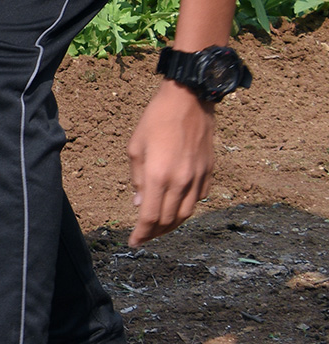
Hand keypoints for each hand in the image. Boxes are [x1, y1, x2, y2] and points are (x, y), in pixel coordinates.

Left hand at [127, 80, 215, 244]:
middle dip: (154, 233)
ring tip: (158, 227)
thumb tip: (138, 204)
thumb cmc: (156, 120)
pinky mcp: (209, 171)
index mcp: (158, 176)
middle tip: (144, 236)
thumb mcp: (135, 148)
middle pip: (169, 220)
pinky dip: (186, 207)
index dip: (142, 234)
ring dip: (171, 225)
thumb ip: (137, 179)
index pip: (150, 217)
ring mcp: (198, 177)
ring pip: (186, 213)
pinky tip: (176, 206)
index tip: (134, 243)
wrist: (189, 100)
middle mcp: (181, 181)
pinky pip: (199, 198)